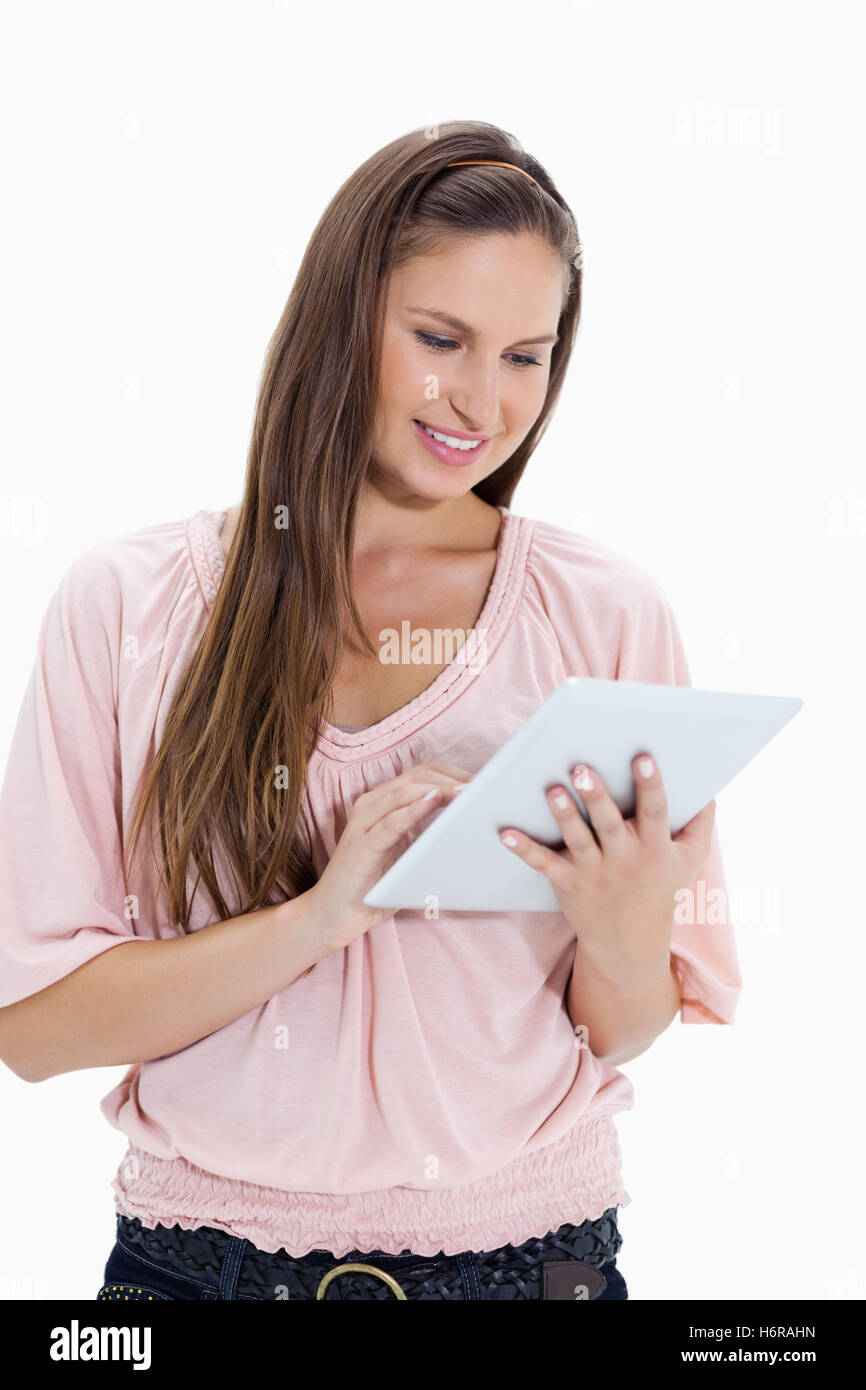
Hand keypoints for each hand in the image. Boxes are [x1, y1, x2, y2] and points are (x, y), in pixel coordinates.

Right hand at [308, 759, 471, 953]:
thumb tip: (471, 826)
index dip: (454, 773)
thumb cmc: (375, 886)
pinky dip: (413, 810)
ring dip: (438, 789)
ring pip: (403, 791)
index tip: (484, 783)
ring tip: (465, 792)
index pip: (423, 773)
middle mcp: (372, 804)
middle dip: (451, 778)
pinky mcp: (361, 845)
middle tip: (481, 787)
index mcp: (385, 803)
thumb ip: (429, 836)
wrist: (334, 915)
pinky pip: (390, 822)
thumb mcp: (408, 855)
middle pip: (417, 776)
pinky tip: (434, 803)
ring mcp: (364, 822)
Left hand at [498, 754, 714, 982]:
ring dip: (563, 816)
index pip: (656, 813)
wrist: (630, 945)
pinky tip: (504, 831)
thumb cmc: (659, 889)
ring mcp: (594, 873)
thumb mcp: (688, 861)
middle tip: (582, 769)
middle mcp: (624, 860)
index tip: (644, 758)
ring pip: (577, 840)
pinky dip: (524, 849)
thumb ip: (700, 826)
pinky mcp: (568, 884)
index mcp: (655, 849)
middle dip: (597, 797)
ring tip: (552, 790)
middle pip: (610, 825)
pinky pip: (544, 864)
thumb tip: (710, 790)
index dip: (651, 786)